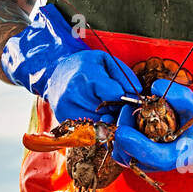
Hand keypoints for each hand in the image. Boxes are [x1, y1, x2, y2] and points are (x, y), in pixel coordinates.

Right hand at [1, 6, 133, 118]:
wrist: (56, 73)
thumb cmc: (85, 66)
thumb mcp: (106, 61)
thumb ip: (124, 76)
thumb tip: (136, 94)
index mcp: (87, 77)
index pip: (115, 96)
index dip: (124, 98)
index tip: (124, 96)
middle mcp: (74, 95)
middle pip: (109, 112)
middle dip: (117, 110)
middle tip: (115, 103)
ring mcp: (67, 110)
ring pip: (101, 124)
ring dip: (108, 119)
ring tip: (104, 107)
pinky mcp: (64, 121)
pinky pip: (89, 130)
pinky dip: (98, 125)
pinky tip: (95, 114)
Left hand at [113, 79, 192, 173]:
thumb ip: (182, 97)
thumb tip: (155, 87)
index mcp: (187, 155)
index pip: (155, 157)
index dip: (135, 146)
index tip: (121, 130)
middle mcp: (177, 160)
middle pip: (141, 162)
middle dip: (125, 144)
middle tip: (118, 120)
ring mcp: (172, 158)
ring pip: (140, 159)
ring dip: (127, 143)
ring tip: (121, 121)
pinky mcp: (169, 151)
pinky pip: (145, 150)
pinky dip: (135, 138)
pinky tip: (131, 123)